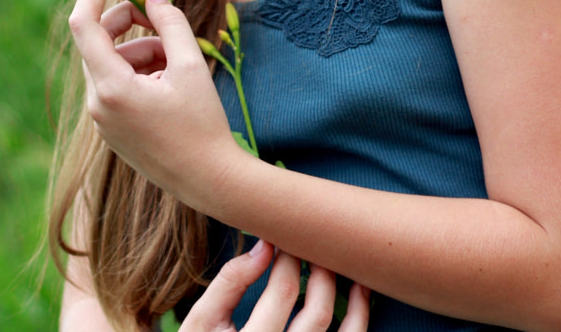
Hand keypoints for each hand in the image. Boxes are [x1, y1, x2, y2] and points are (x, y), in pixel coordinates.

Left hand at [68, 0, 239, 206]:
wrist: (208, 180)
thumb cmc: (202, 123)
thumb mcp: (191, 65)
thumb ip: (170, 23)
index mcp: (111, 87)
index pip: (83, 24)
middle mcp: (98, 103)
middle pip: (98, 41)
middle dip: (128, 22)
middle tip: (159, 18)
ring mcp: (101, 119)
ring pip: (110, 62)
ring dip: (140, 50)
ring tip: (177, 63)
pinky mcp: (111, 128)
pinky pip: (114, 84)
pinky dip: (138, 72)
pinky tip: (170, 84)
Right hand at [181, 241, 370, 331]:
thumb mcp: (200, 323)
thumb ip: (229, 282)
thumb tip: (264, 246)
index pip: (284, 291)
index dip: (289, 257)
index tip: (286, 238)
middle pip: (318, 311)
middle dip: (320, 270)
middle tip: (314, 244)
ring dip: (352, 297)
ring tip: (348, 264)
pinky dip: (358, 321)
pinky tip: (361, 296)